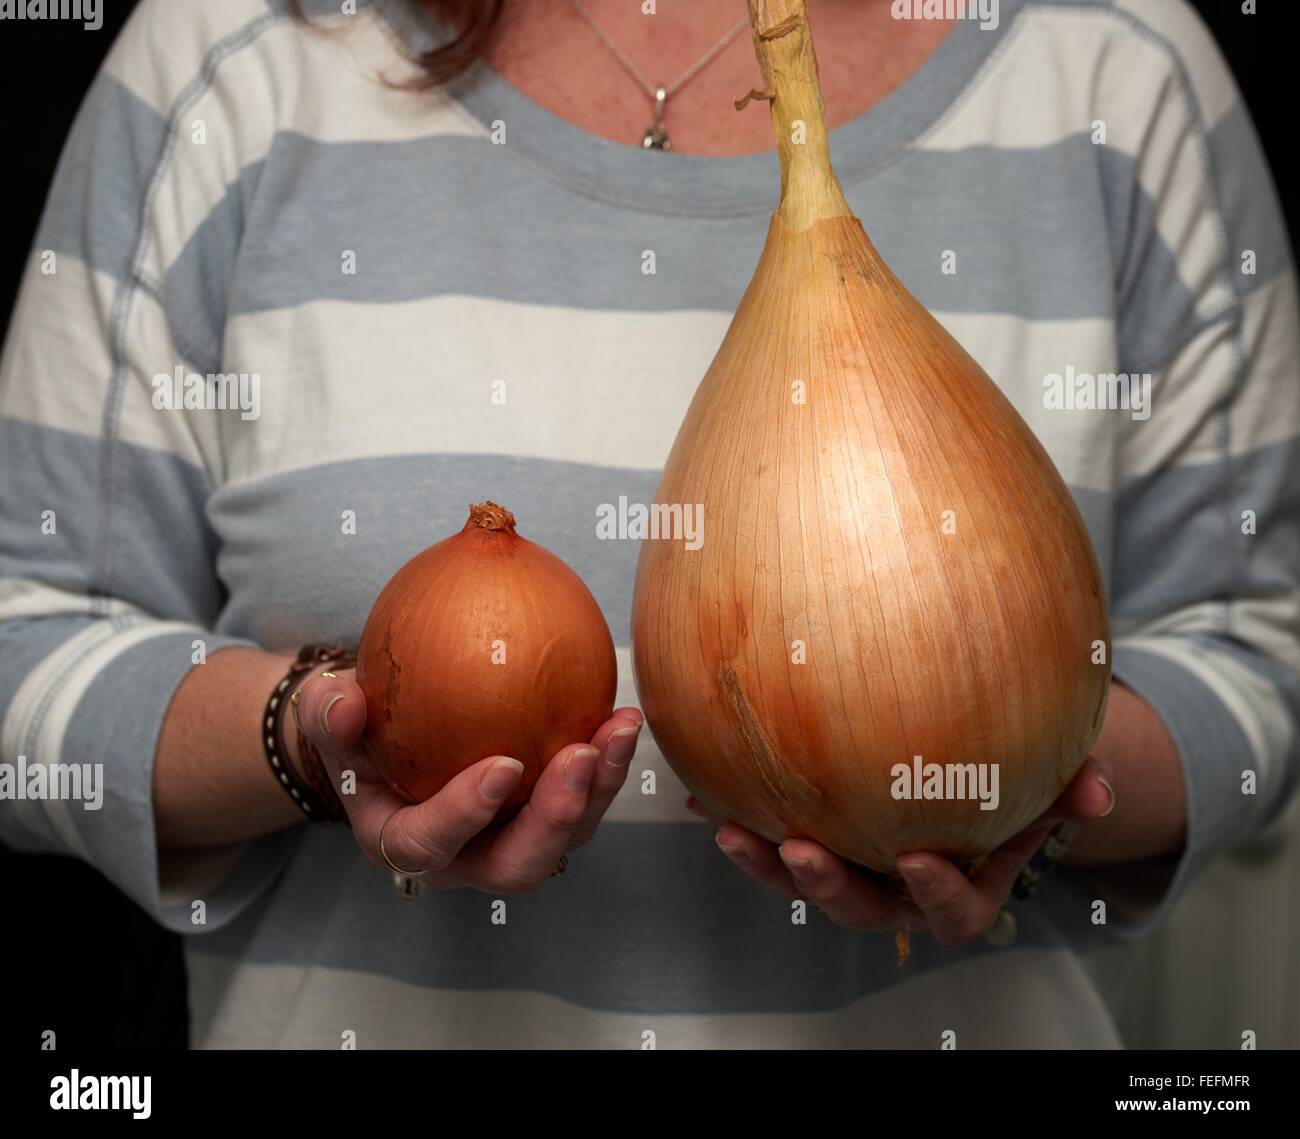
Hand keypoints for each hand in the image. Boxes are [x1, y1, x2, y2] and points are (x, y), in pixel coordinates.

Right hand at [294, 668, 642, 892]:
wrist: (387, 737)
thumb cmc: (355, 727)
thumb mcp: (325, 714)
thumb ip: (328, 712)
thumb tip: (346, 702)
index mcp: (400, 842)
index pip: (430, 843)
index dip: (466, 813)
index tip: (503, 765)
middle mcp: (461, 857)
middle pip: (516, 864)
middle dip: (555, 818)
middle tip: (580, 755)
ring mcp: (507, 841)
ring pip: (563, 838)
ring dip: (598, 790)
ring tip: (620, 730)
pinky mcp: (543, 817)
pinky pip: (583, 801)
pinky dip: (607, 764)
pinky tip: (624, 715)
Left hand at [706, 758, 1114, 943]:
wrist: (969, 762)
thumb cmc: (1013, 772)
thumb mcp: (1049, 776)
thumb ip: (1071, 784)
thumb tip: (1097, 792)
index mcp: (961, 882)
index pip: (953, 911)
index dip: (936, 895)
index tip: (916, 859)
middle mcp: (898, 886)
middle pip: (861, 908)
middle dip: (828, 886)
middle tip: (801, 850)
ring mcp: (852, 862)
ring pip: (805, 881)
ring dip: (766, 862)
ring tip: (731, 829)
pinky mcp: (813, 834)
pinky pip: (770, 833)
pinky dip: (738, 812)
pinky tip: (702, 787)